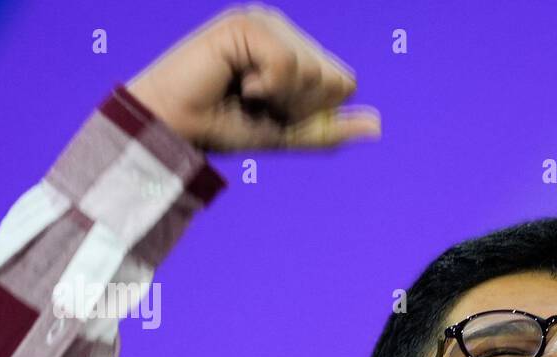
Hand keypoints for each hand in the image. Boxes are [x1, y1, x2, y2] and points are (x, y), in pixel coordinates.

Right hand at [127, 5, 380, 150]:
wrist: (179, 129)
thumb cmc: (225, 129)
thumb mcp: (288, 134)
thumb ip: (330, 130)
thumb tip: (378, 126)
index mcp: (296, 49)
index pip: (343, 82)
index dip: (313, 111)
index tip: (273, 111)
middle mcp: (282, 29)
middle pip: (332, 77)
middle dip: (299, 105)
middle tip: (257, 103)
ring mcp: (265, 21)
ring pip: (312, 71)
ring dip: (280, 97)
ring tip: (244, 92)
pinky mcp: (246, 24)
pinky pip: (288, 65)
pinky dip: (267, 86)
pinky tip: (238, 81)